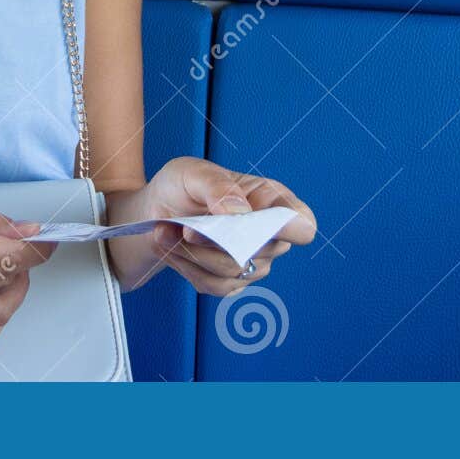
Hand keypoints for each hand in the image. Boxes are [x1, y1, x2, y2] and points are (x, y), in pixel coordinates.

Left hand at [139, 157, 315, 295]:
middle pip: (260, 252)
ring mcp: (251, 262)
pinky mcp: (229, 282)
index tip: (257, 225)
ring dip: (194, 254)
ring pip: (233, 271)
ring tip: (167, 232)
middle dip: (217, 240)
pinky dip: (187, 267)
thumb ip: (218, 186)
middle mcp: (268, 235)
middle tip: (186, 228)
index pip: (302, 223)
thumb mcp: (193, 172)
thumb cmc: (182, 186)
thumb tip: (240, 212)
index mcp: (271, 200)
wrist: (157, 211)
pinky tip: (172, 247)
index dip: (292, 229)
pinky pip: (213, 286)